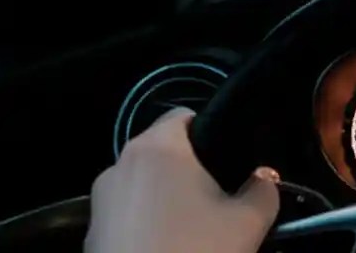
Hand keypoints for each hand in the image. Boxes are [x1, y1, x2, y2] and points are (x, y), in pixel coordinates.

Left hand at [86, 107, 278, 252]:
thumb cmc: (194, 250)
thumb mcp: (247, 223)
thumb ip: (264, 190)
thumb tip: (262, 179)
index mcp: (157, 147)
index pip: (184, 115)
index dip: (211, 133)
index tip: (230, 163)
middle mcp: (120, 164)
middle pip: (164, 153)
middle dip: (191, 172)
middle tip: (220, 202)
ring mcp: (100, 200)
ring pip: (145, 187)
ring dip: (167, 200)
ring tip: (193, 231)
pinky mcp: (91, 233)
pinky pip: (127, 216)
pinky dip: (146, 225)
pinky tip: (166, 248)